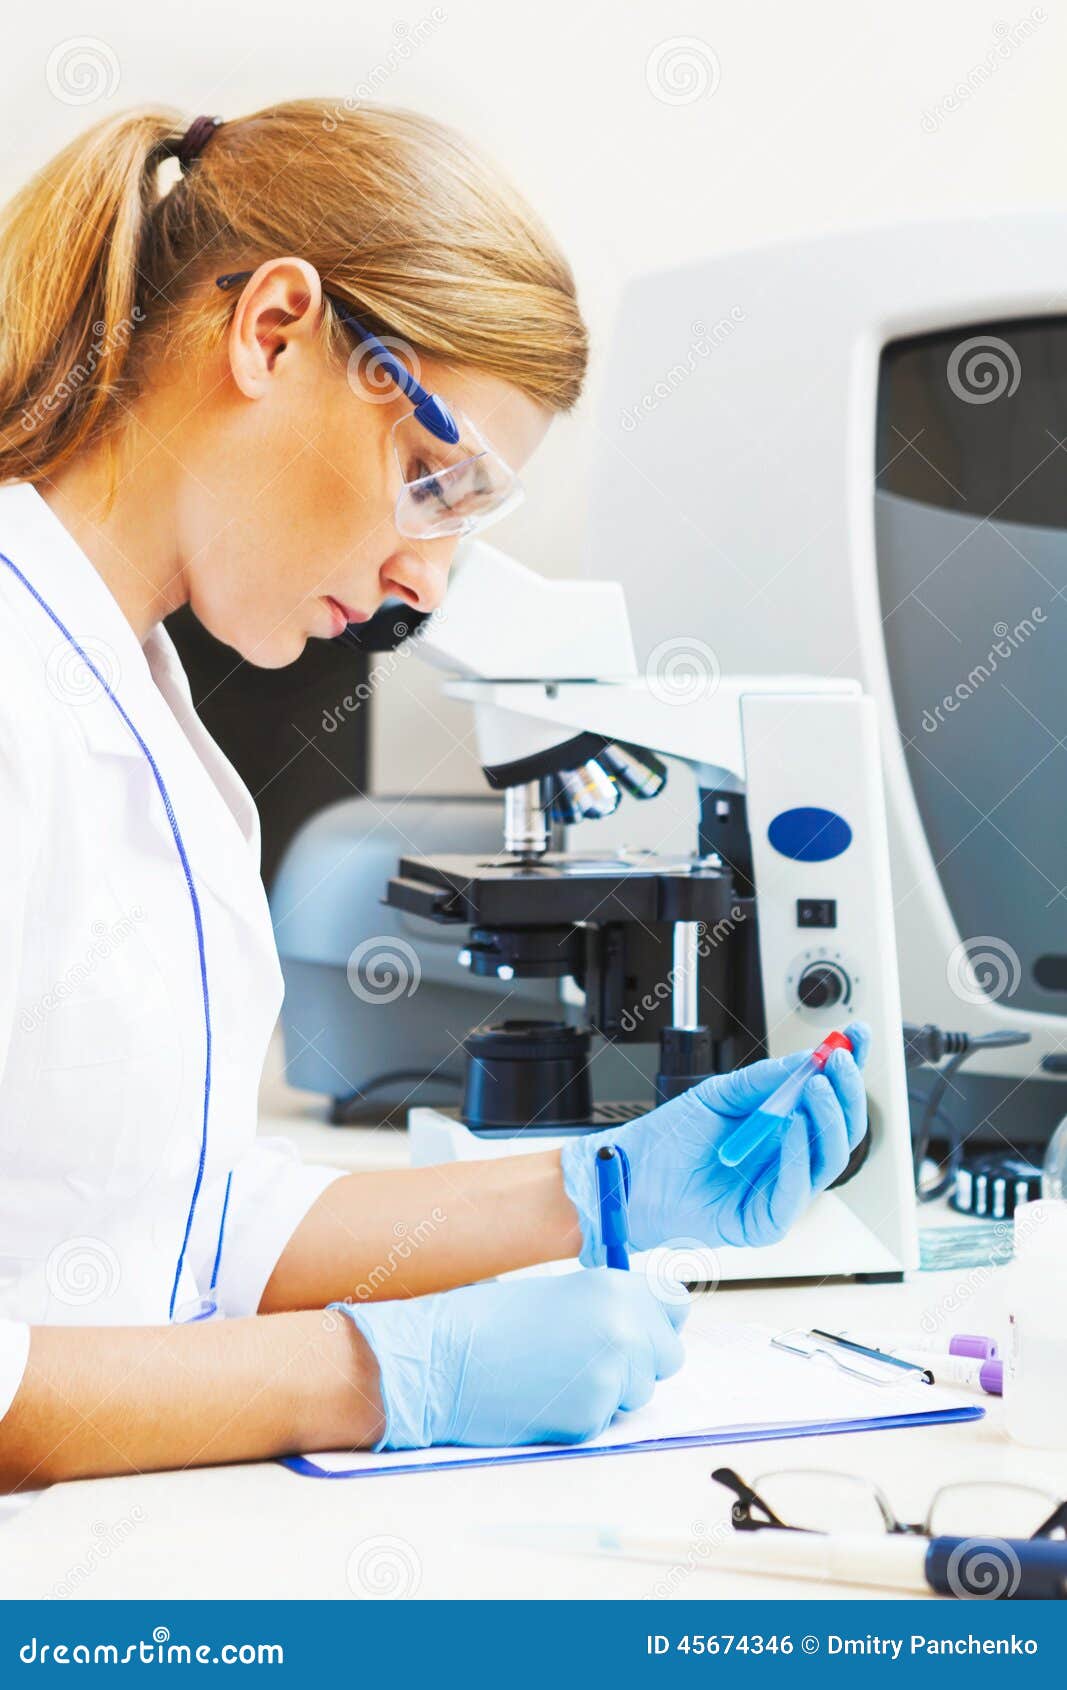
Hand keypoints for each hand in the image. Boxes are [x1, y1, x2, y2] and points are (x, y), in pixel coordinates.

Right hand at [335, 1271, 688, 1449]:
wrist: (442, 1360)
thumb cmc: (490, 1324)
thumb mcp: (564, 1296)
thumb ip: (613, 1307)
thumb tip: (650, 1329)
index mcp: (616, 1287)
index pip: (676, 1306)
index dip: (657, 1321)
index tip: (639, 1328)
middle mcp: (624, 1327)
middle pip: (668, 1357)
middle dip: (637, 1363)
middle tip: (586, 1358)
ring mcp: (611, 1375)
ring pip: (639, 1394)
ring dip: (609, 1391)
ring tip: (556, 1374)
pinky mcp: (592, 1418)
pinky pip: (605, 1422)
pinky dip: (581, 1418)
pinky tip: (545, 1398)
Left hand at [561, 1021, 869, 1258]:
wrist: (629, 1175)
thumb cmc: (669, 1141)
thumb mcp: (720, 1095)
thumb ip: (765, 1080)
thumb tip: (809, 1059)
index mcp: (783, 1131)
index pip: (830, 1101)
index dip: (850, 1069)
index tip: (857, 1035)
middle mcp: (789, 1162)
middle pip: (842, 1131)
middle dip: (847, 1092)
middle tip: (839, 1061)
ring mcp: (781, 1193)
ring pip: (828, 1160)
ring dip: (828, 1118)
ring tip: (816, 1086)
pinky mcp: (765, 1222)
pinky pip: (794, 1192)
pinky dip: (798, 1155)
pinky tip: (793, 1124)